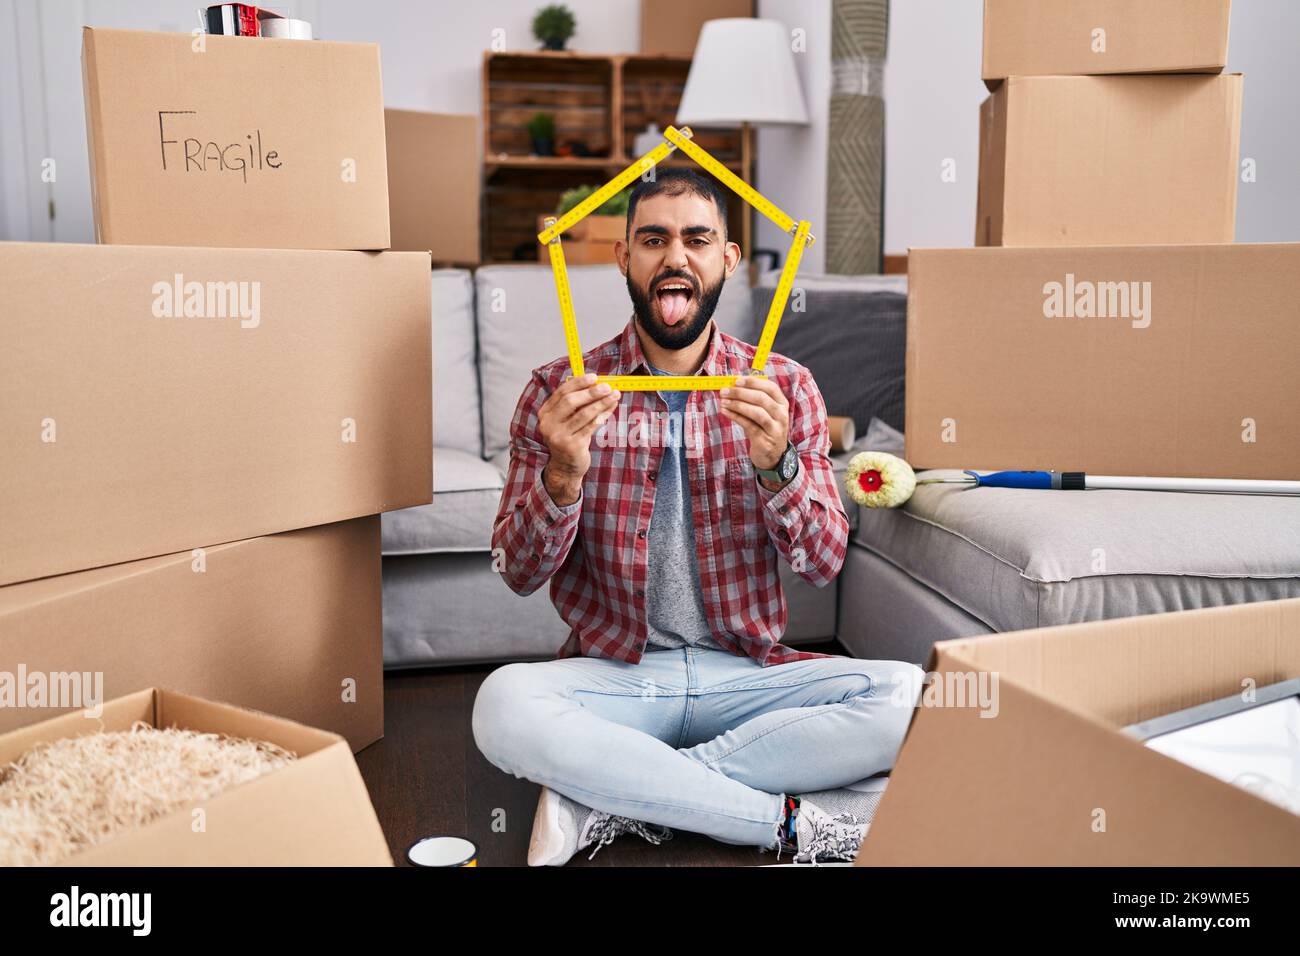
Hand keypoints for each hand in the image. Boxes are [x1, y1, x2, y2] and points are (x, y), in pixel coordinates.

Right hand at [538, 372, 620, 504]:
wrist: (566, 467)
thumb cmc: (570, 438)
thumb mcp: (567, 420)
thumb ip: (577, 404)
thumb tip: (597, 384)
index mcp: (545, 413)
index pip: (561, 392)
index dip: (578, 383)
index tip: (594, 377)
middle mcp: (548, 424)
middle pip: (570, 401)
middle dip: (591, 392)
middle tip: (607, 386)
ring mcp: (559, 436)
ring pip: (583, 414)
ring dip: (601, 403)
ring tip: (614, 395)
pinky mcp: (571, 445)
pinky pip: (591, 426)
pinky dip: (602, 415)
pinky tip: (611, 409)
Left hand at [718, 375, 788, 472]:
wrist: (772, 456)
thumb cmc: (764, 429)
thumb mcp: (764, 413)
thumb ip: (752, 400)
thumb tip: (732, 386)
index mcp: (782, 404)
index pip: (770, 387)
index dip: (753, 382)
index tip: (736, 380)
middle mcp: (781, 415)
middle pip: (762, 398)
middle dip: (741, 392)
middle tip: (724, 391)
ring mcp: (775, 429)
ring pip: (756, 412)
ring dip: (737, 404)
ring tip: (723, 401)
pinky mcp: (765, 440)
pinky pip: (749, 425)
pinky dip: (736, 416)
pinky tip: (725, 412)